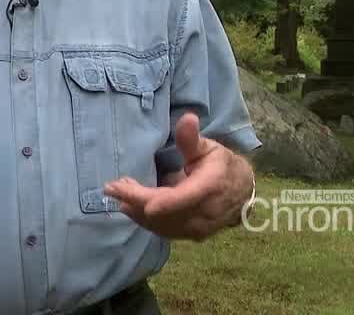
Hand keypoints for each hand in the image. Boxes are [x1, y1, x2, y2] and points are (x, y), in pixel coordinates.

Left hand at [103, 112, 254, 240]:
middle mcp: (205, 213)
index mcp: (210, 188)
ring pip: (161, 224)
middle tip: (111, 188)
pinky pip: (164, 230)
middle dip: (134, 200)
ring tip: (117, 194)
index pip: (176, 199)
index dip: (149, 199)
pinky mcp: (191, 235)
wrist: (242, 193)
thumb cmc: (221, 165)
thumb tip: (187, 119)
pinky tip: (129, 207)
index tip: (122, 191)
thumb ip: (193, 139)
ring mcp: (199, 228)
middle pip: (163, 213)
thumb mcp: (209, 148)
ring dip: (136, 211)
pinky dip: (144, 220)